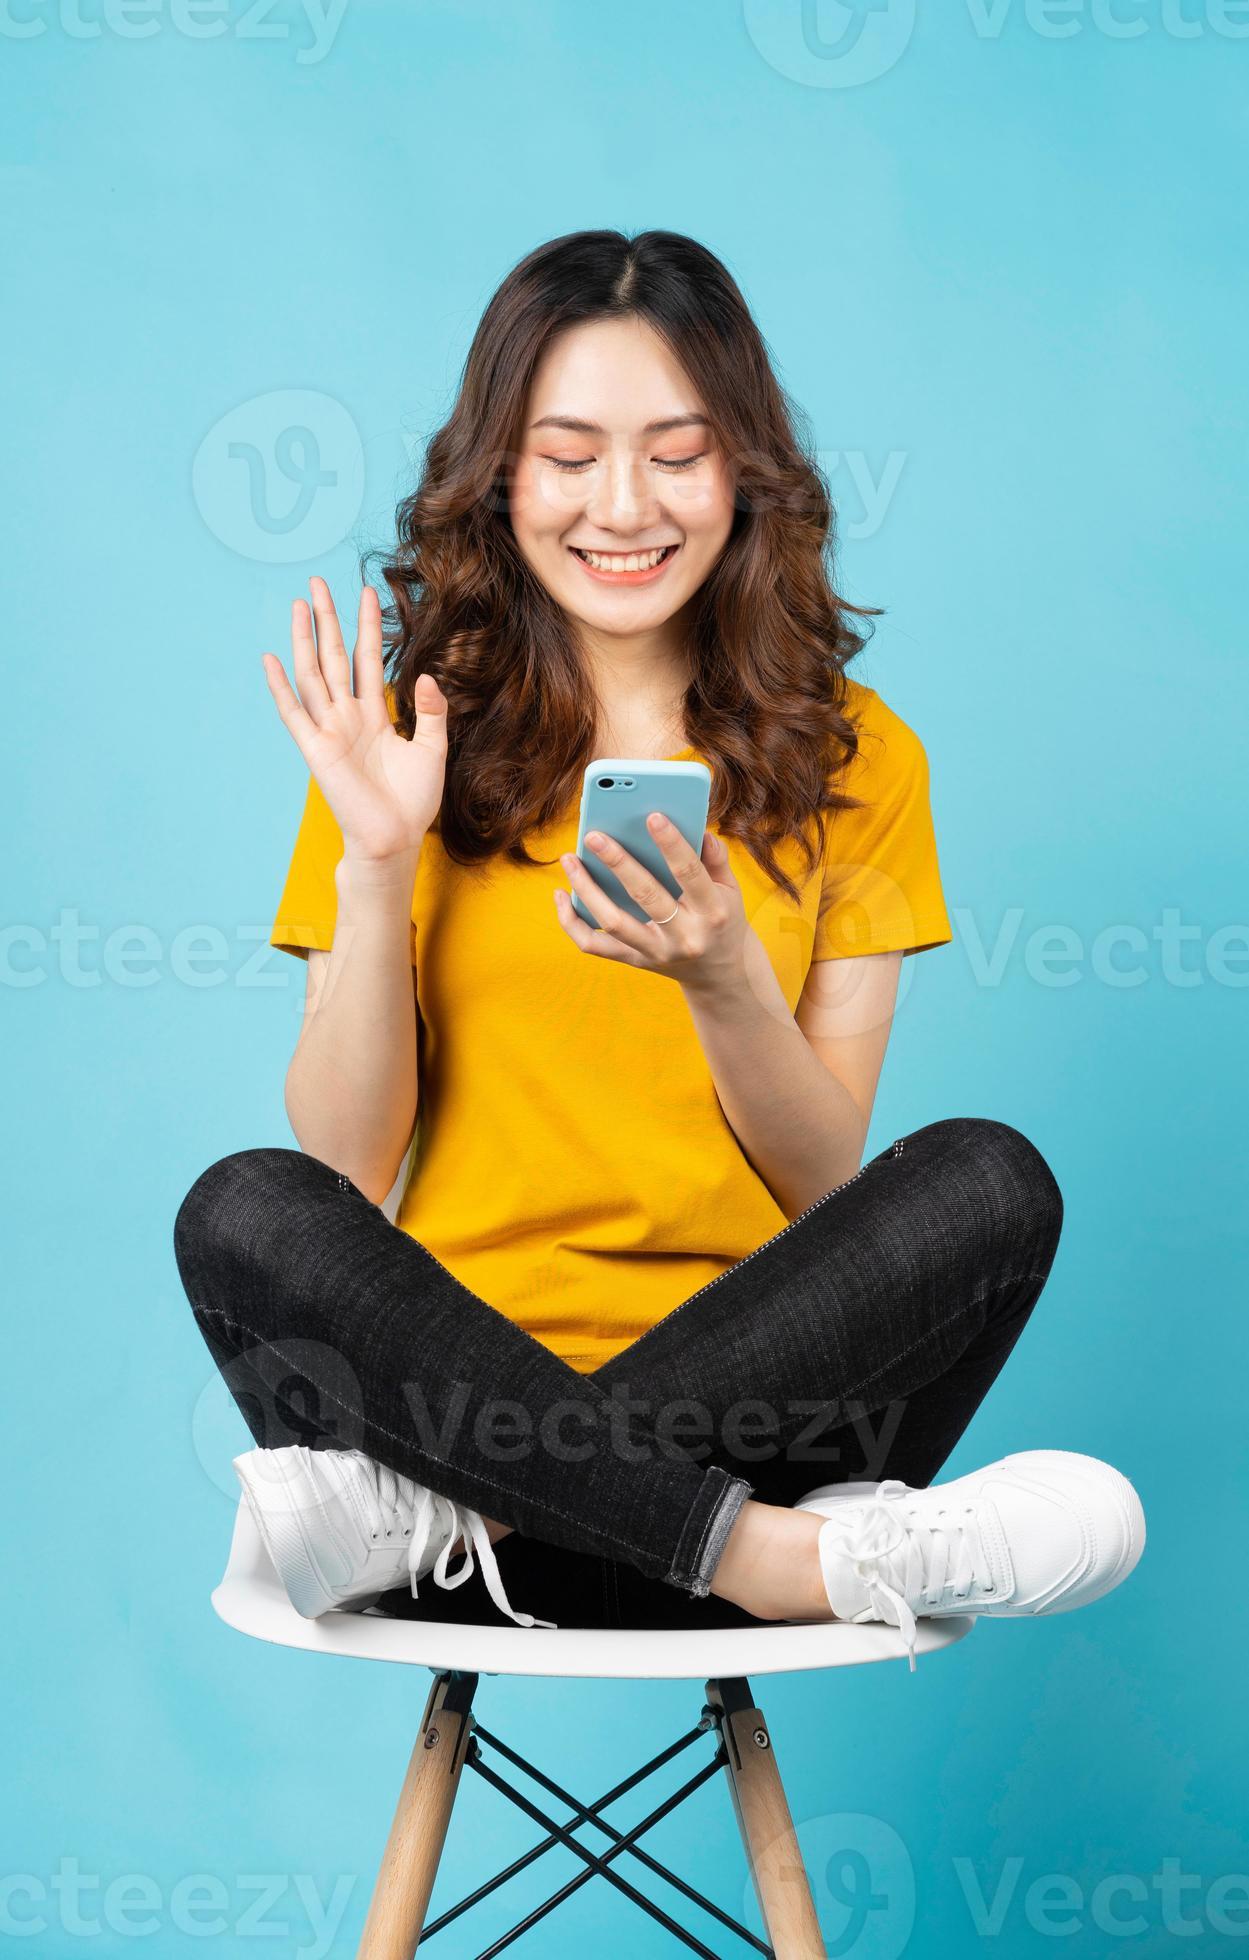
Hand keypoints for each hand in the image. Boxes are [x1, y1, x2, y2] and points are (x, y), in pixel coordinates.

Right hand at [261, 576, 447, 864]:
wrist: (395, 838)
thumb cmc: (413, 802)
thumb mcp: (432, 749)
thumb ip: (432, 712)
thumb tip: (426, 675)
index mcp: (375, 715)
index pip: (369, 660)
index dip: (368, 627)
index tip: (368, 593)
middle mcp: (348, 717)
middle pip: (335, 657)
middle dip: (328, 620)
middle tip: (319, 582)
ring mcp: (330, 730)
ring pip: (314, 675)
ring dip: (305, 640)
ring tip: (299, 605)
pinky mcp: (316, 750)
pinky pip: (294, 713)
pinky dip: (281, 687)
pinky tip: (271, 659)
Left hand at [554, 813, 750, 992]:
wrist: (718, 974)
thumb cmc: (722, 921)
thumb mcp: (732, 891)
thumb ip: (716, 859)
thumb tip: (698, 828)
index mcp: (712, 912)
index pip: (689, 873)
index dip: (671, 844)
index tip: (652, 816)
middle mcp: (684, 936)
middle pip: (645, 896)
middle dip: (618, 863)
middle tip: (594, 835)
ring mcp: (656, 952)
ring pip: (613, 921)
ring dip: (586, 890)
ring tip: (570, 859)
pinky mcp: (635, 961)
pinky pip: (594, 945)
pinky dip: (572, 922)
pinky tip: (560, 895)